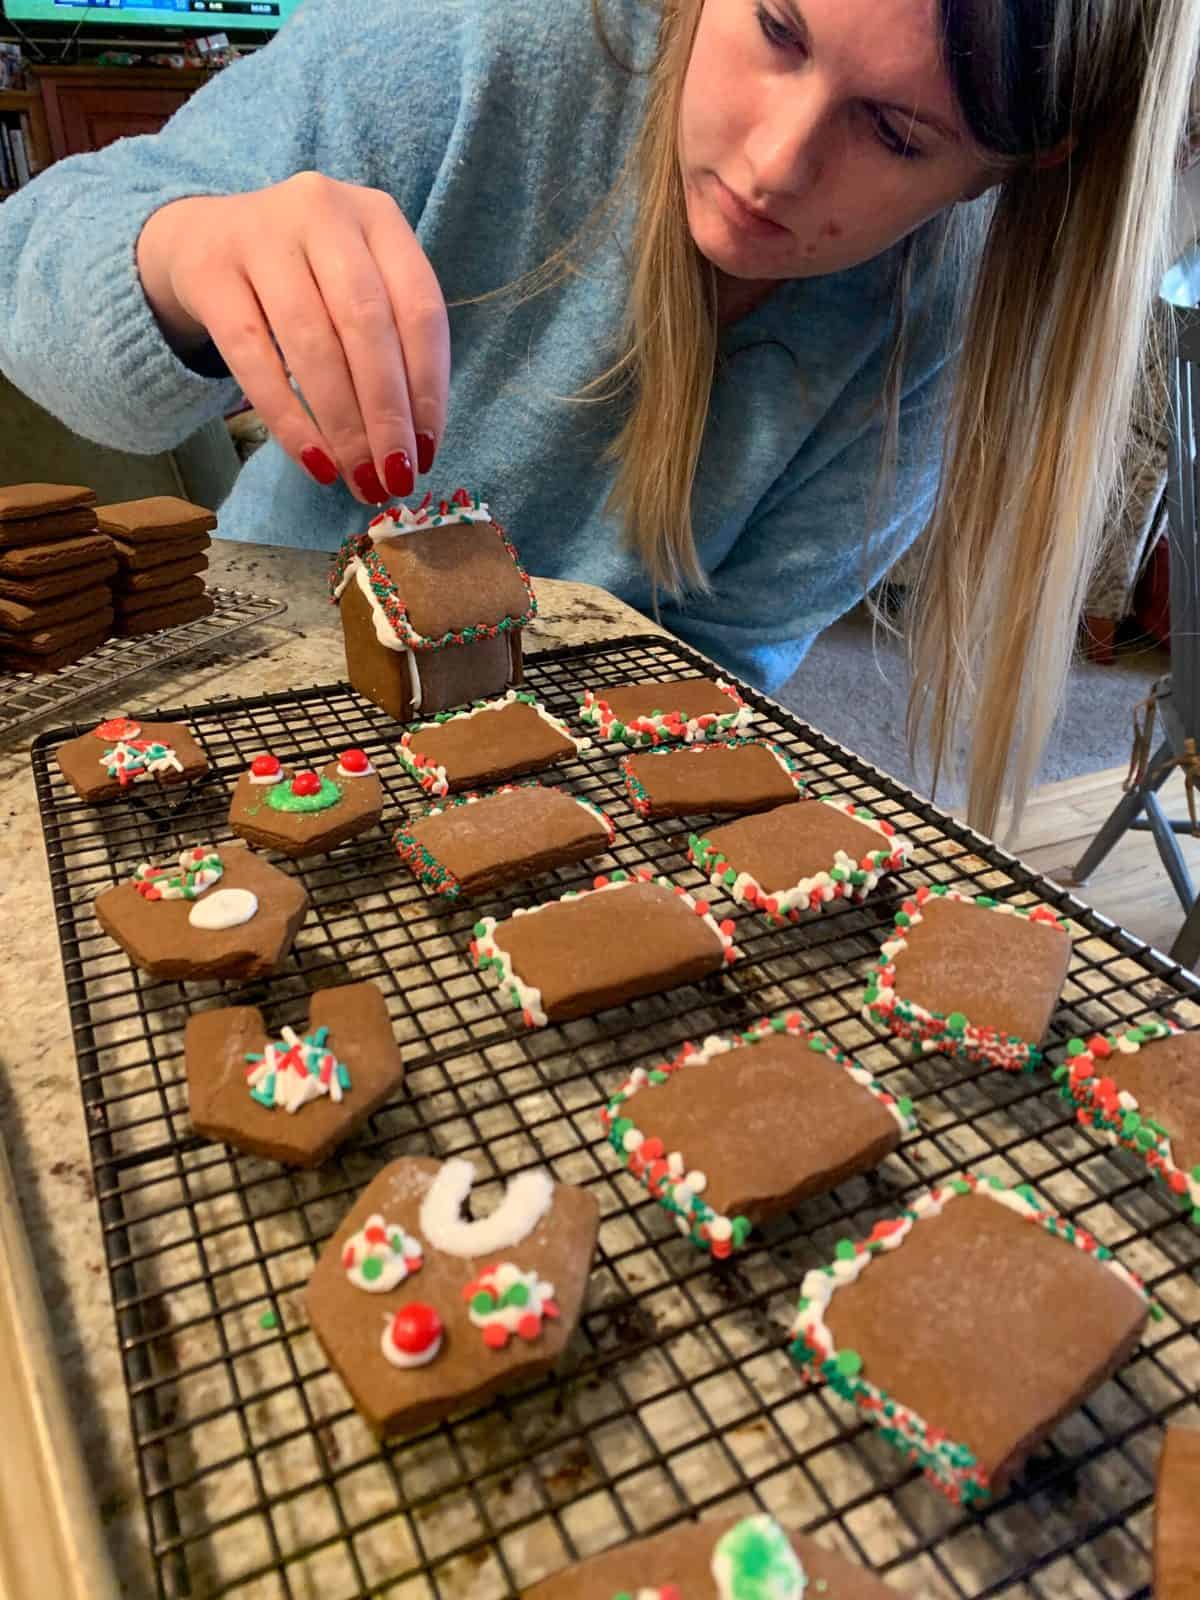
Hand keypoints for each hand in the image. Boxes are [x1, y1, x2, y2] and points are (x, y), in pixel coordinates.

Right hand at [135, 172, 449, 504]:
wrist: (202, 240)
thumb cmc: (305, 280)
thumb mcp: (357, 289)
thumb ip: (392, 348)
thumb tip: (414, 448)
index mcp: (378, 216)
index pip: (420, 309)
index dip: (428, 387)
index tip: (427, 452)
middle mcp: (323, 211)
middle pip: (366, 326)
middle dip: (386, 414)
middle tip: (395, 478)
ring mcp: (261, 235)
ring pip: (312, 343)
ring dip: (343, 424)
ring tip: (359, 479)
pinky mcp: (210, 270)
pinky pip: (253, 356)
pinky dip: (288, 418)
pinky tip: (315, 462)